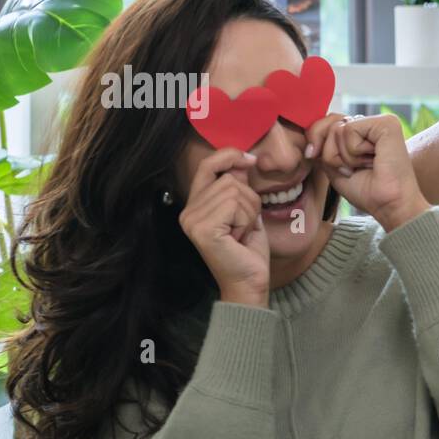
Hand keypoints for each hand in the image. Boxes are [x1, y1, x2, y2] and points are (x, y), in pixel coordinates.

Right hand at [178, 148, 269, 305]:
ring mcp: (192, 220)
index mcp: (195, 206)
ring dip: (249, 212)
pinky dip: (246, 219)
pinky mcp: (202, 229)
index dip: (229, 156)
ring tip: (242, 232)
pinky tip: (239, 237)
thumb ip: (239, 187)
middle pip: (229, 179)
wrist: (249, 282)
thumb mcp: (246, 211)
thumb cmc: (248, 250)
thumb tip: (243, 159)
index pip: (207, 166)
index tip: (250, 160)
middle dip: (249, 200)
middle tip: (245, 225)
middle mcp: (188, 212)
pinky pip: (234, 204)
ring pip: (235, 190)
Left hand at [316, 113, 430, 230]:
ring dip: (346, 157)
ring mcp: (380, 121)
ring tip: (367, 165)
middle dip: (332, 154)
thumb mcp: (333, 167)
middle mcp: (370, 124)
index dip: (320, 145)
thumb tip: (307, 136)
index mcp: (361, 132)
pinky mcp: (386, 123)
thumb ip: (321, 146)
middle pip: (329, 124)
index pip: (326, 124)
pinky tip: (373, 159)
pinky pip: (349, 129)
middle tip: (354, 170)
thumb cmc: (368, 191)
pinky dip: (354, 152)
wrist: (390, 205)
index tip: (340, 169)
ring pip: (337, 129)